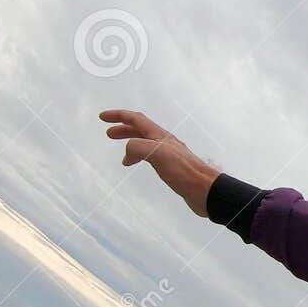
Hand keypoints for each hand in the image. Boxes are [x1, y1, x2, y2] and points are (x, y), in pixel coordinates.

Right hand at [100, 109, 220, 217]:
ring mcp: (169, 155)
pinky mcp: (172, 169)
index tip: (102, 117)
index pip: (136, 119)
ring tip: (122, 157)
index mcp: (160, 136)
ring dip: (131, 144)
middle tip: (108, 134)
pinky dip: (140, 158)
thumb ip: (138, 147)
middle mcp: (165, 142)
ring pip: (146, 144)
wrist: (205, 190)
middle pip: (141, 130)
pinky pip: (151, 158)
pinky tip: (141, 168)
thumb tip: (127, 155)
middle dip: (123, 129)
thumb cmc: (184, 171)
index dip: (118, 116)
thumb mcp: (157, 154)